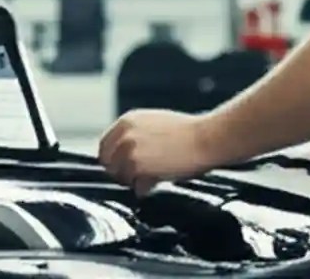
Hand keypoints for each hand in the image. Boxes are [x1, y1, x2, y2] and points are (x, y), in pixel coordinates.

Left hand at [97, 109, 217, 195]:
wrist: (205, 138)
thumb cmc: (187, 133)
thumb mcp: (155, 124)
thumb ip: (135, 136)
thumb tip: (123, 155)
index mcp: (127, 120)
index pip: (105, 145)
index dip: (113, 160)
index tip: (123, 168)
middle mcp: (124, 133)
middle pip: (107, 163)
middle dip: (121, 172)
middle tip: (138, 177)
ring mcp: (129, 150)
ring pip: (120, 176)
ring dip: (134, 181)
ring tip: (153, 177)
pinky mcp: (137, 166)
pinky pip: (135, 186)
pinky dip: (145, 189)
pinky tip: (158, 181)